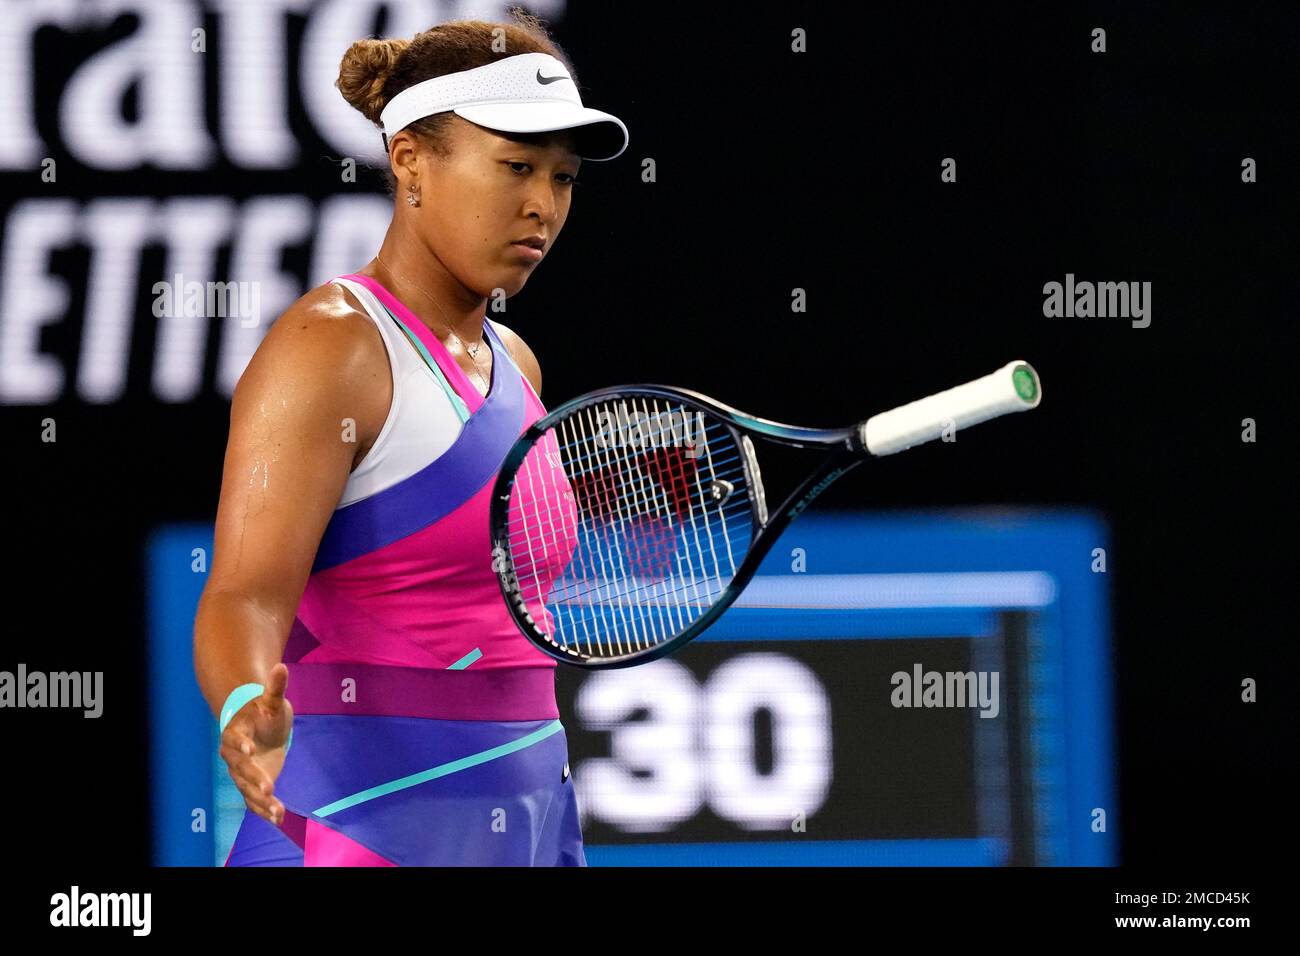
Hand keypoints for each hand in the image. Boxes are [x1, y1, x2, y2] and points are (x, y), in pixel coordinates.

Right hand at [218, 664, 293, 825]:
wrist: (257, 727)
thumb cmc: (262, 712)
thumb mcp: (271, 700)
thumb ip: (275, 687)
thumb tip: (281, 666)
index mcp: (236, 733)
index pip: (234, 739)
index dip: (241, 743)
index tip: (249, 748)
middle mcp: (235, 756)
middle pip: (241, 769)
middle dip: (254, 779)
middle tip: (269, 788)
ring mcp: (242, 772)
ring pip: (247, 789)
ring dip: (261, 801)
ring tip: (277, 810)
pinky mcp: (251, 784)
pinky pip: (255, 800)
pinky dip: (265, 810)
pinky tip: (278, 819)